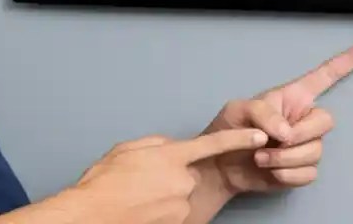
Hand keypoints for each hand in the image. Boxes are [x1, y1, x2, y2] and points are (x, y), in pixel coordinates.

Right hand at [70, 128, 270, 223]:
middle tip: (145, 180)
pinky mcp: (179, 222)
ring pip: (182, 194)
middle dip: (173, 175)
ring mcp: (181, 204)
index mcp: (170, 156)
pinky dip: (163, 210)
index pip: (212, 144)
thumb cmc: (105, 181)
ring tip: (140, 196)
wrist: (93, 213)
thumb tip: (171, 148)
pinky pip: (176, 211)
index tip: (259, 136)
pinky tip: (143, 209)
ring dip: (167, 194)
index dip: (239, 140)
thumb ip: (157, 144)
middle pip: (188, 173)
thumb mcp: (128, 149)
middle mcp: (182, 179)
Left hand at [188, 40, 352, 218]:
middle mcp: (304, 118)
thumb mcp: (238, 110)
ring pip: (316, 152)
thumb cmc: (228, 129)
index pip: (326, 75)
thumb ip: (263, 113)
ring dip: (284, 158)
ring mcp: (305, 144)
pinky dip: (286, 175)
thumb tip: (287, 132)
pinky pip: (308, 174)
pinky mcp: (301, 169)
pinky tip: (270, 171)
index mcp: (293, 96)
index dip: (350, 61)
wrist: (220, 166)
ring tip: (259, 157)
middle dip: (299, 135)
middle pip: (326, 121)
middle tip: (272, 140)